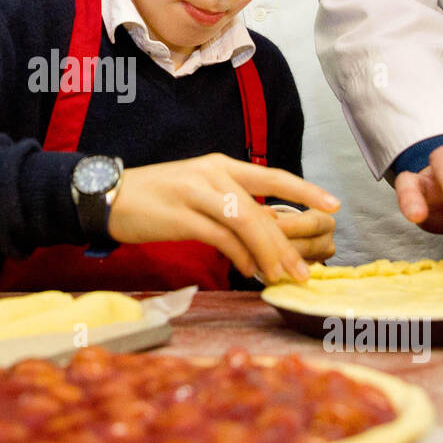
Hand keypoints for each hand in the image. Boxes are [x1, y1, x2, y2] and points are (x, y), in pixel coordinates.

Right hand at [107, 153, 340, 283]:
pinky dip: (240, 257)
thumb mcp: (197, 192)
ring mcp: (196, 193)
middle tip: (305, 270)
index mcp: (221, 165)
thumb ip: (229, 206)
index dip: (305, 191)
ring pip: (246, 223)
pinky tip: (250, 271)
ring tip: (282, 277)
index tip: (334, 205)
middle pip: (261, 209)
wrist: (108, 196)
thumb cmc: (155, 198)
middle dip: (288, 243)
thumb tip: (262, 233)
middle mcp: (213, 173)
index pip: (272, 175)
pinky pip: (221, 238)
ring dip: (268, 254)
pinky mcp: (180, 216)